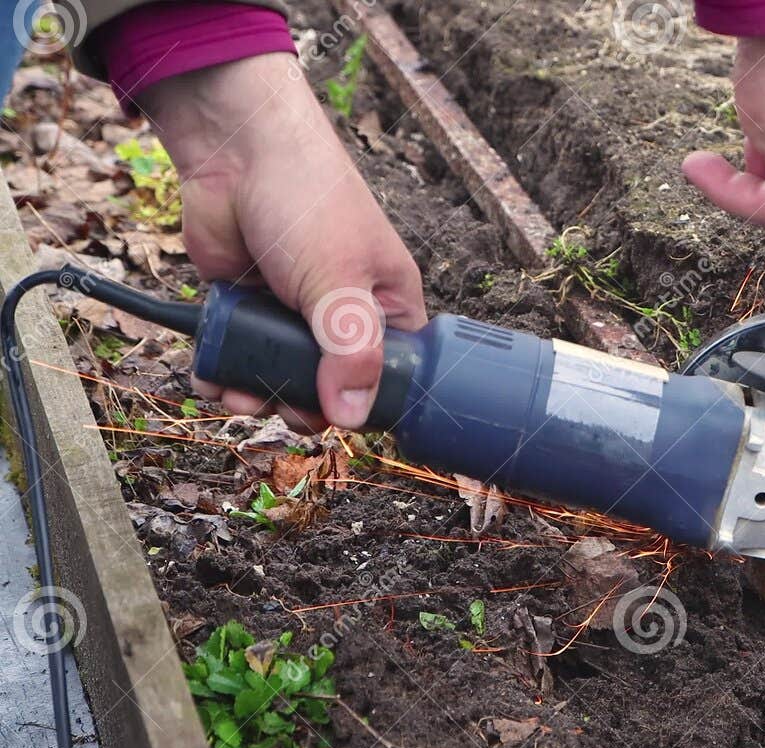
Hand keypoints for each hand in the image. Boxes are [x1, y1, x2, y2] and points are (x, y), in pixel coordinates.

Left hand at [141, 52, 425, 430]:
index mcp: (387, 306)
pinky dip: (222, 369)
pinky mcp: (247, 303)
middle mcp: (343, 312)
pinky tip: (211, 375)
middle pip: (329, 383)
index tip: (339, 421)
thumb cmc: (309, 198)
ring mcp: (293, 310)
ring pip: (278, 372)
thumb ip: (350, 352)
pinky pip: (237, 352)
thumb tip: (351, 418)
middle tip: (281, 409)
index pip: (393, 375)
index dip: (368, 403)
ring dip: (254, 390)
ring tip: (235, 393)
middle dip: (301, 403)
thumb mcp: (339, 282)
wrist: (236, 149)